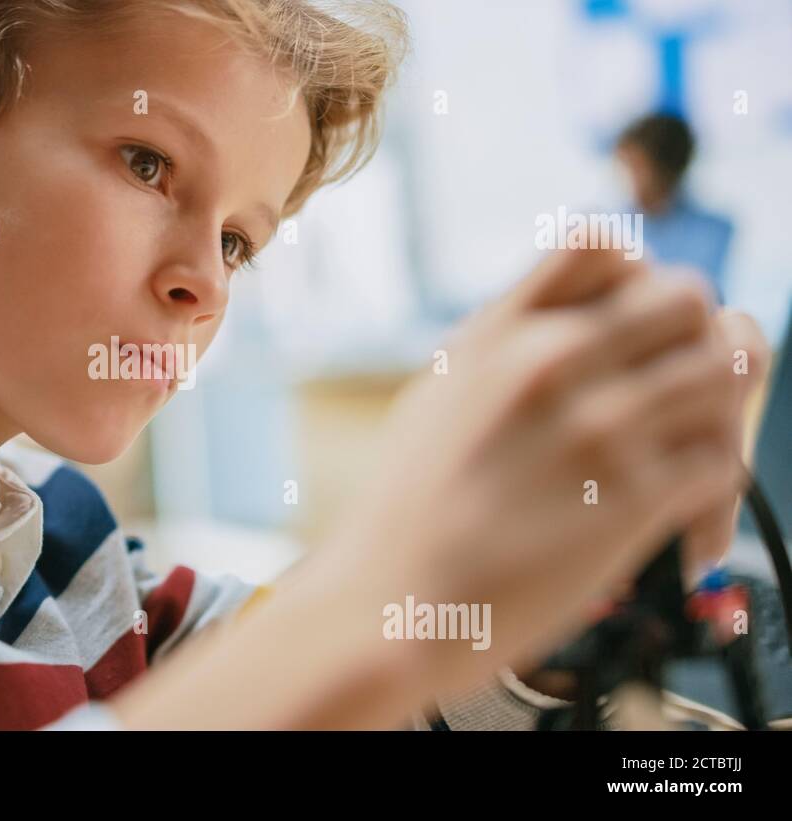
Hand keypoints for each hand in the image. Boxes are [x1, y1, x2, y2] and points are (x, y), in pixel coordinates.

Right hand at [302, 248, 750, 715]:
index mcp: (498, 333)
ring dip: (721, 410)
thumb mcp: (436, 394)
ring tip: (690, 450)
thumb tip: (574, 319)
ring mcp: (597, 428)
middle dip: (696, 338)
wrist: (390, 604)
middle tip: (676, 389)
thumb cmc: (406, 511)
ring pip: (729, 369)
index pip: (604, 242)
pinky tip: (681, 523)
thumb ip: (504, 346)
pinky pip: (726, 462)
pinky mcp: (632, 500)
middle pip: (689, 296)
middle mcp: (551, 363)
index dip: (635, 276)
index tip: (629, 325)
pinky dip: (717, 494)